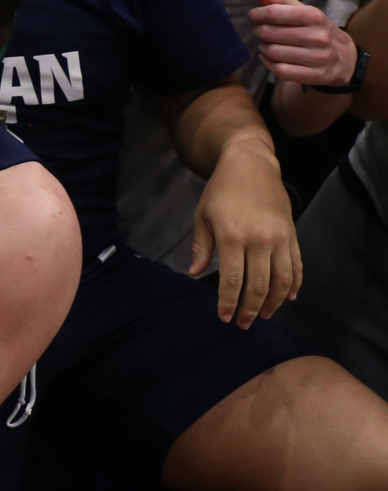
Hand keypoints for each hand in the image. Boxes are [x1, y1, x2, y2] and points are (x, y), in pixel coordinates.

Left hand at [190, 152, 300, 325]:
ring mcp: (280, 239)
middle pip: (258, 285)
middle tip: (244, 325)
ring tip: (263, 315)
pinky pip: (296, 266)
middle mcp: (259, 240)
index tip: (225, 318)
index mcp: (232, 237)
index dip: (229, 302)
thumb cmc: (220, 191)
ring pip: (281, 280)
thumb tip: (193, 273)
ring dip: (273, 303)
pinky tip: (287, 298)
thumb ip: (201, 247)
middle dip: (250, 309)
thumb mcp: (203, 216)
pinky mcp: (293, 235)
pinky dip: (294, 285)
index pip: (232, 280)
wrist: (251, 166)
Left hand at [251, 0, 358, 87]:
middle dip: (258, 31)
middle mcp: (319, 37)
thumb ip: (280, 1)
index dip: (257, 14)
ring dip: (262, 47)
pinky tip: (268, 57)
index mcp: (315, 16)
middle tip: (260, 31)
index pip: (274, 13)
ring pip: (272, 52)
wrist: (344, 57)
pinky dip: (267, 63)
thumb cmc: (317, 29)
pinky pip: (280, 70)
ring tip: (265, 44)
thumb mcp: (304, 11)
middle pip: (269, 33)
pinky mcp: (315, 75)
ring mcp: (318, 58)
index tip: (253, 16)